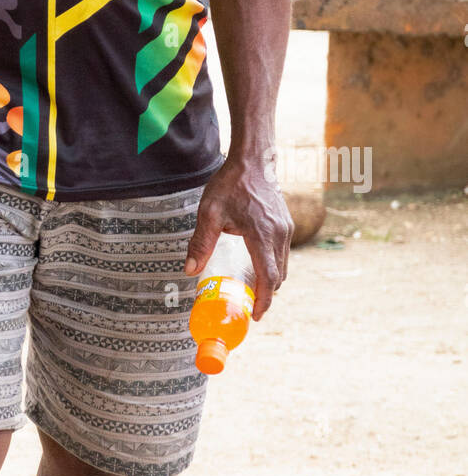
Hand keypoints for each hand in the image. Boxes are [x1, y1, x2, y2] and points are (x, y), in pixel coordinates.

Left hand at [184, 154, 293, 320]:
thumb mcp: (210, 212)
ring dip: (270, 281)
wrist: (253, 160)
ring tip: (251, 290)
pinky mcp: (286, 223)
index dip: (263, 300)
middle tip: (247, 306)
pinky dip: (274, 266)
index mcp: (262, 234)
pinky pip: (283, 253)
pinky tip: (258, 266)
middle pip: (277, 276)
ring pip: (283, 265)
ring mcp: (286, 229)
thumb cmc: (230, 184)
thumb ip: (201, 242)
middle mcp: (280, 234)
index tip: (254, 315)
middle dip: (265, 294)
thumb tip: (189, 270)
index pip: (268, 277)